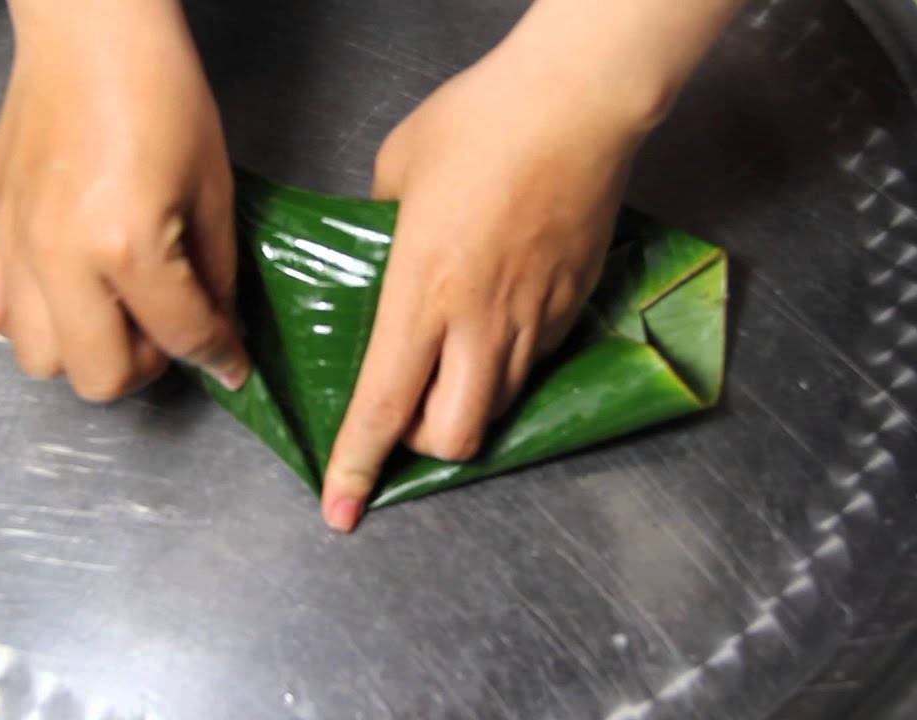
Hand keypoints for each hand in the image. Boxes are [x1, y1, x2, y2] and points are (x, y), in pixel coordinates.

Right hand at [0, 0, 248, 400]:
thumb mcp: (213, 187)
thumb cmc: (161, 93)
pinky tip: (57, 295)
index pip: (181, 336)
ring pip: (38, 360)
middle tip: (168, 330)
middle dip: (148, 366)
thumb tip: (219, 329)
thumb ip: (216, 272)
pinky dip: (23, 321)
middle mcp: (61, 260)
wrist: (90, 33)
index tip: (231, 364)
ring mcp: (15, 248)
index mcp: (128, 245)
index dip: (220, 357)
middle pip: (100, 376)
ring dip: (85, 351)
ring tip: (112, 313)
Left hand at [320, 30, 662, 531]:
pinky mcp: (573, 306)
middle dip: (422, 446)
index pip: (383, 405)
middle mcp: (478, 325)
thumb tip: (389, 255)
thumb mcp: (396, 173)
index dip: (357, 466)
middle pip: (454, 437)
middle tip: (407, 414)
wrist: (575, 105)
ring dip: (468, 409)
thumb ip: (384, 232)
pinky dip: (509, 366)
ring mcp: (534, 320)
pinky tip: (499, 322)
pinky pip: (536, 362)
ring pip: (501, 408)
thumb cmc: (479, 124)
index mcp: (422, 294)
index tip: (341, 510)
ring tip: (453, 367)